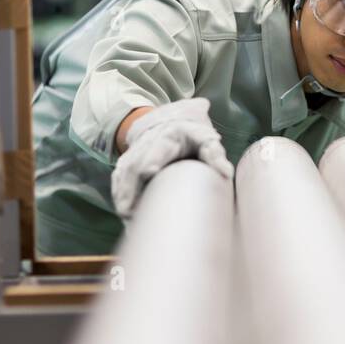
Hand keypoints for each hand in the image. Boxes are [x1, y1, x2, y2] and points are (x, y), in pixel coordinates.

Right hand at [110, 98, 233, 219]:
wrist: (169, 123)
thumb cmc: (191, 137)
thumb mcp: (205, 139)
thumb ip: (214, 154)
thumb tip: (225, 173)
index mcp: (168, 136)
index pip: (157, 148)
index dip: (151, 159)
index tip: (149, 172)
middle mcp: (146, 143)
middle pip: (134, 165)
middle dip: (131, 187)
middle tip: (132, 212)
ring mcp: (133, 153)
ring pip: (123, 174)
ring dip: (124, 197)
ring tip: (130, 220)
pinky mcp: (126, 163)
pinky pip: (118, 180)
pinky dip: (120, 197)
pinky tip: (126, 216)